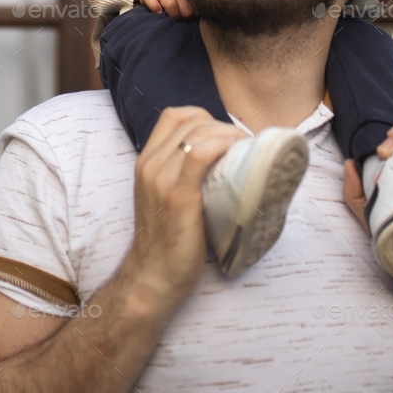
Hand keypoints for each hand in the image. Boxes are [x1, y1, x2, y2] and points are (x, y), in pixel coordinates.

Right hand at [127, 107, 242, 307]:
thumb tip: (223, 161)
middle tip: (245, 144)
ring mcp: (161, 179)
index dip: (205, 117)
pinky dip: (221, 145)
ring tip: (246, 150)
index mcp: (146, 162)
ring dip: (228, 133)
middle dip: (223, 124)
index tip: (227, 135)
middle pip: (190, 119)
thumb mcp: (166, 197)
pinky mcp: (178, 196)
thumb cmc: (169, 240)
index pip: (174, 116)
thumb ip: (182, 175)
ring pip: (197, 131)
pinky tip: (235, 154)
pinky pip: (198, 154)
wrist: (153, 276)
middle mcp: (150, 165)